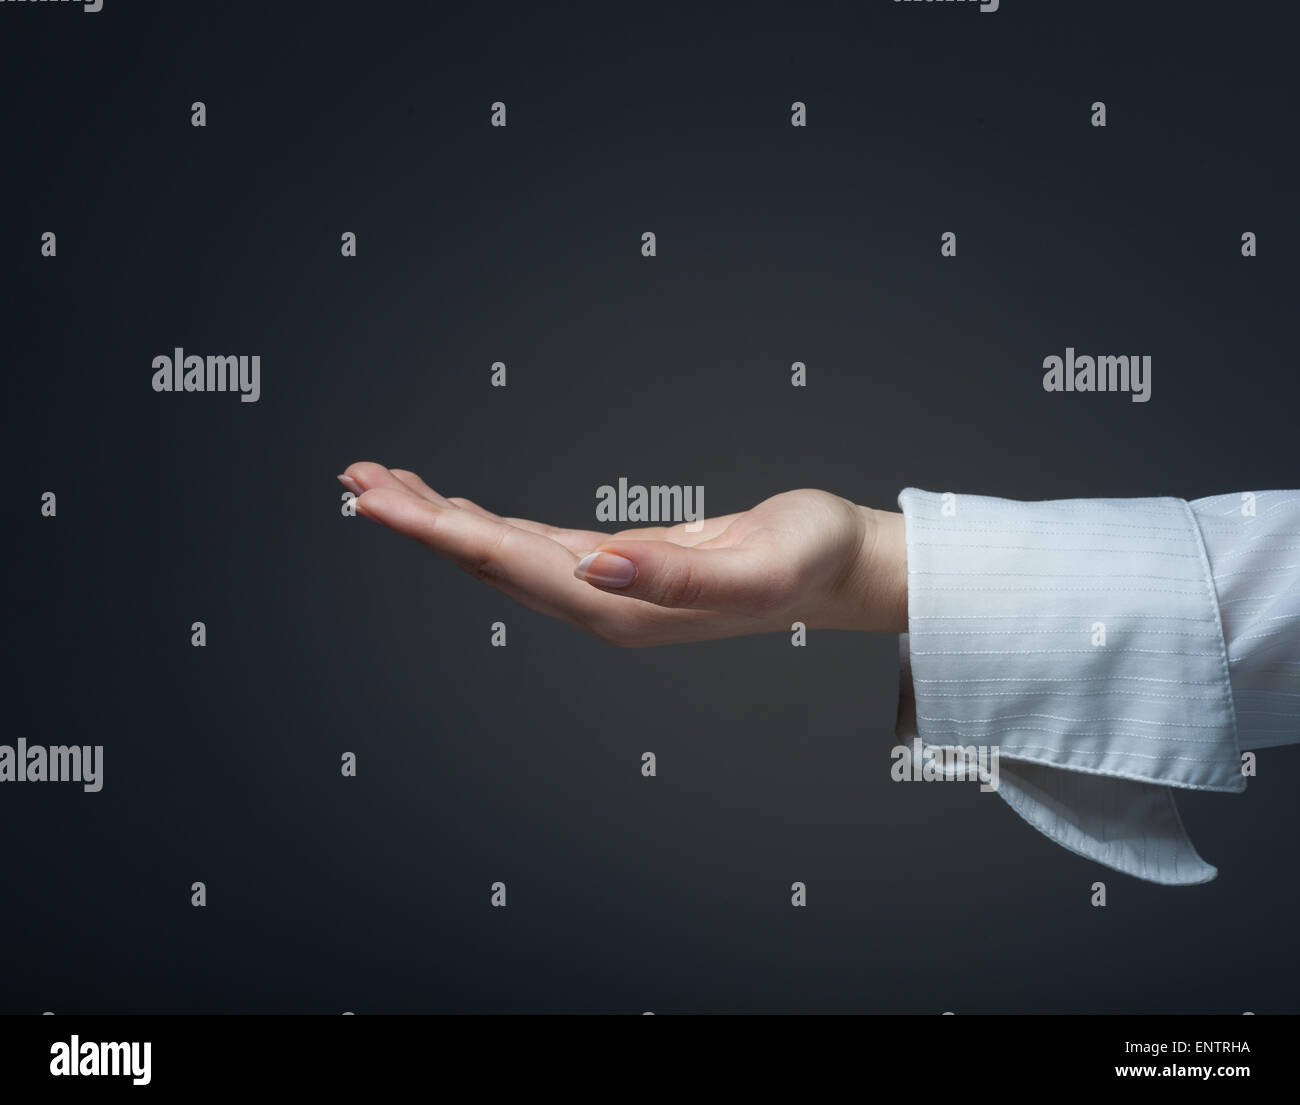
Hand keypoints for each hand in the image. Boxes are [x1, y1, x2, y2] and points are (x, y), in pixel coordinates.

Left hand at [339, 462, 907, 646]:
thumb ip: (672, 572)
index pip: (508, 564)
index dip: (439, 530)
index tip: (377, 498)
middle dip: (419, 520)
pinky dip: (486, 521)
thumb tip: (593, 564)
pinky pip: (532, 544)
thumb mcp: (752, 566)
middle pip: (489, 560)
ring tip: (383, 486)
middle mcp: (600, 602)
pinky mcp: (616, 565)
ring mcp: (605, 587)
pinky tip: (458, 509)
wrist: (840, 568)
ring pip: (503, 552)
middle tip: (355, 480)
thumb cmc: (806, 560)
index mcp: (620, 607)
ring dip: (443, 519)